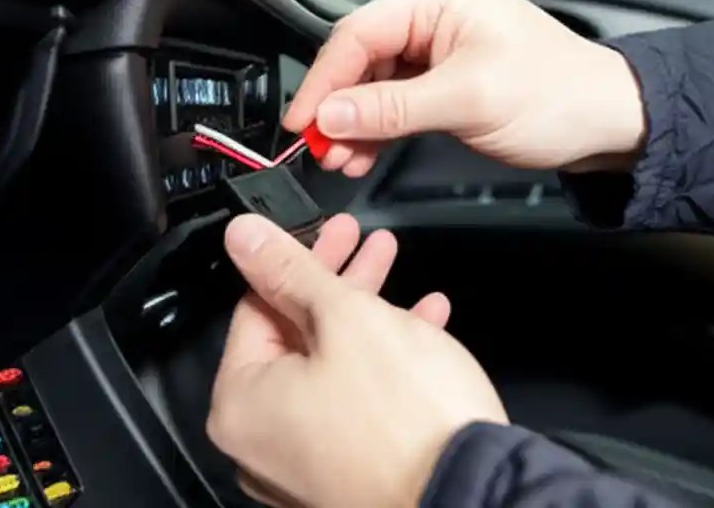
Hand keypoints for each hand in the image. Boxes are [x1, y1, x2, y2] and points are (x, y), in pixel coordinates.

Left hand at [209, 213, 506, 507]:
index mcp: (240, 406)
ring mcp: (303, 467)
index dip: (299, 260)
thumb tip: (245, 238)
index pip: (256, 309)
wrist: (473, 494)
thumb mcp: (346, 318)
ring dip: (367, 316)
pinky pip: (354, 404)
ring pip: (330, 368)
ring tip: (402, 281)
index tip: (332, 233)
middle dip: (339, 284)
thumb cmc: (407, 421)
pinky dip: (382, 363)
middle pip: (294, 338)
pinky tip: (422, 327)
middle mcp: (261, 445)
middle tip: (368, 247)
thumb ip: (289, 270)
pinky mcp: (347, 476)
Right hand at [282, 0, 645, 175]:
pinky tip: (362, 154)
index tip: (302, 122)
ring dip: (352, 124)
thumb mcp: (469, 101)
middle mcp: (432, 15)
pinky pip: (392, 102)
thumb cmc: (560, 94)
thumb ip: (392, 108)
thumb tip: (332, 115)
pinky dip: (374, 130)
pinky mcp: (441, 80)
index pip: (358, 34)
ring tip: (340, 159)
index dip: (324, 81)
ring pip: (371, 85)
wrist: (608, 121)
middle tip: (317, 147)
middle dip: (336, 107)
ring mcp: (436, 48)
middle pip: (359, 59)